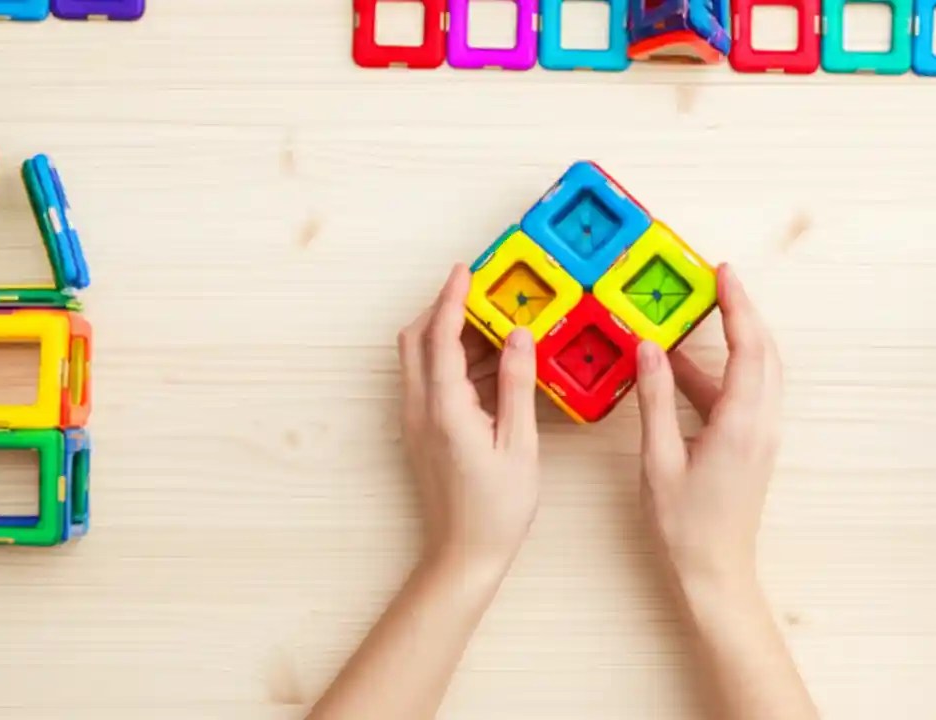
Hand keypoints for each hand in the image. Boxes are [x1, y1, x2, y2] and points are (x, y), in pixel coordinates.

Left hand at [397, 264, 540, 572]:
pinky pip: (430, 383)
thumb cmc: (497, 509)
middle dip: (442, 309)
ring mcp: (416, 422)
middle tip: (479, 292)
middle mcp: (420, 409)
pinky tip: (492, 368)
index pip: (441, 337)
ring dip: (450, 337)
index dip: (452, 299)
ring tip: (497, 326)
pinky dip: (453, 363)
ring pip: (420, 361)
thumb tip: (519, 336)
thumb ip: (516, 385)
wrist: (463, 556)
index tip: (465, 270)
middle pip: (416, 341)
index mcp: (445, 408)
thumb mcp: (519, 444)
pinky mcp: (422, 433)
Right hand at [634, 265, 782, 586]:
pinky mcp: (752, 444)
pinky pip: (745, 393)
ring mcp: (761, 434)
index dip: (737, 305)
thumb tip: (649, 349)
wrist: (715, 572)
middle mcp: (761, 423)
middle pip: (764, 352)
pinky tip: (685, 366)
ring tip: (703, 313)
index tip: (723, 273)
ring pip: (759, 371)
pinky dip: (722, 370)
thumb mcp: (658, 459)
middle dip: (743, 311)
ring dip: (737, 338)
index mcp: (741, 423)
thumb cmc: (684, 524)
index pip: (749, 348)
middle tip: (718, 281)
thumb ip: (655, 399)